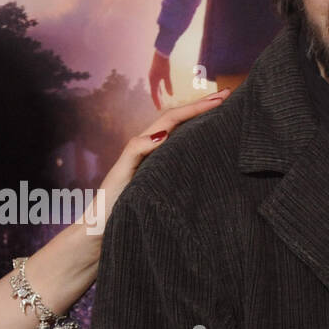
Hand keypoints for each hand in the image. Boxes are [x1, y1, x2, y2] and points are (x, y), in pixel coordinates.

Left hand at [89, 90, 227, 236]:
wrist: (100, 231)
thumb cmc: (108, 205)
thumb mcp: (121, 174)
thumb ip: (137, 151)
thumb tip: (163, 132)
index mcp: (142, 146)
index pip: (173, 119)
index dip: (195, 107)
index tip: (219, 98)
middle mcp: (150, 151)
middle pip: (179, 121)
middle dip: (202, 107)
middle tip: (227, 96)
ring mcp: (156, 164)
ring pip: (182, 135)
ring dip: (200, 121)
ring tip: (223, 112)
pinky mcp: (161, 179)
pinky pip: (182, 154)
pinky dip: (197, 143)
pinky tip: (209, 144)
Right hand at [149, 50, 172, 108]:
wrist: (161, 53)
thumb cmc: (163, 64)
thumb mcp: (167, 75)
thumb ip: (168, 85)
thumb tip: (170, 95)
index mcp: (153, 81)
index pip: (154, 95)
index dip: (157, 102)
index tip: (159, 109)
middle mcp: (151, 80)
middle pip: (154, 92)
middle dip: (157, 100)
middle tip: (160, 107)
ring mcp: (152, 76)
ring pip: (155, 88)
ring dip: (158, 95)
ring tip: (161, 100)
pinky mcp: (155, 73)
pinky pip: (156, 84)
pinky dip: (158, 89)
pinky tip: (162, 90)